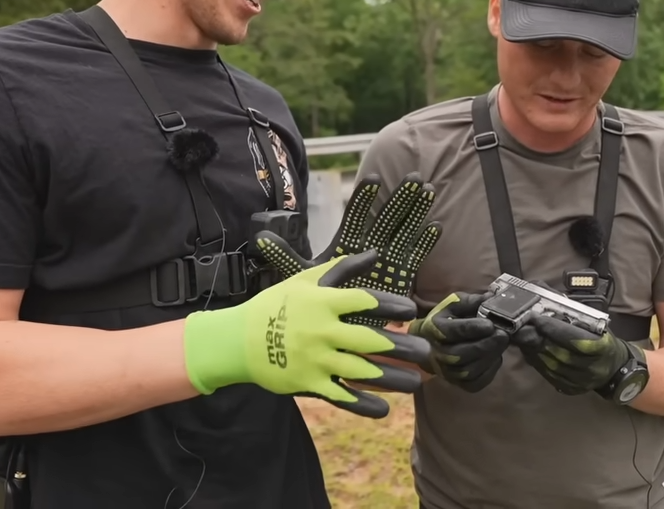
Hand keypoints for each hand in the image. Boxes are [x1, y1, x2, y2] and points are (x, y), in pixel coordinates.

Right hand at [183, 235, 432, 418]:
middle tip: (426, 353)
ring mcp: (315, 360)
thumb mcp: (305, 280)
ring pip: (361, 371)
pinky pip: (341, 396)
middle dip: (402, 347)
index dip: (391, 305)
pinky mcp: (308, 383)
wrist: (237, 340)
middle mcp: (321, 330)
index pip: (365, 301)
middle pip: (370, 339)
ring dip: (392, 378)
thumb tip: (375, 253)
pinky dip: (363, 404)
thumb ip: (341, 268)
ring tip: (416, 383)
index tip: (411, 310)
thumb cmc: (275, 305)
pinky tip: (384, 409)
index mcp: (322, 302)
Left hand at [259, 172, 442, 325]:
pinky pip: (416, 258)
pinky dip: (425, 243)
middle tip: (413, 177)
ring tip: (427, 190)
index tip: (372, 180)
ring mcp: (388, 261)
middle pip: (386, 218)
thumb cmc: (321, 298)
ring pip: (404, 231)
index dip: (364, 200)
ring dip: (416, 212)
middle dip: (399, 198)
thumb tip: (260, 237)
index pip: (355, 217)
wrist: (339, 327)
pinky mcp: (401, 277)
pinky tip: (435, 228)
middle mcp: (370, 248)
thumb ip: (286, 255)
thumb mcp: (302, 275)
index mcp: (346, 245)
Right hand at [407, 292, 509, 392]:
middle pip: (460, 354)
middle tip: (503, 335)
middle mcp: (436, 353)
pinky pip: (475, 383)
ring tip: (502, 344)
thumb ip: (472, 301)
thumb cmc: (448, 319)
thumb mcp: (456, 304)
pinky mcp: (457, 383)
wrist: (434, 342)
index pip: (451, 331)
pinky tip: (496, 358)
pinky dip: (489, 372)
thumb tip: (491, 297)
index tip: (490, 324)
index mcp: (433, 329)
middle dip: (484, 345)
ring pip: (468, 370)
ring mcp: (446, 371)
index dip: (471, 328)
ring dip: (489, 357)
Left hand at [512, 313, 629, 395]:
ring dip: (532, 349)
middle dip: (536, 338)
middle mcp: (591, 368)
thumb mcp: (596, 326)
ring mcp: (579, 382)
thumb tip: (548, 303)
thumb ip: (575, 317)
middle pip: (558, 353)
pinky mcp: (569, 389)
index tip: (536, 318)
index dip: (553, 329)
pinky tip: (528, 349)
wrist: (614, 370)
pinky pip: (547, 374)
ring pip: (549, 365)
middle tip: (521, 326)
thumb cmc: (602, 341)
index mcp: (602, 348)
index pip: (574, 339)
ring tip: (521, 336)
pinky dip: (535, 360)